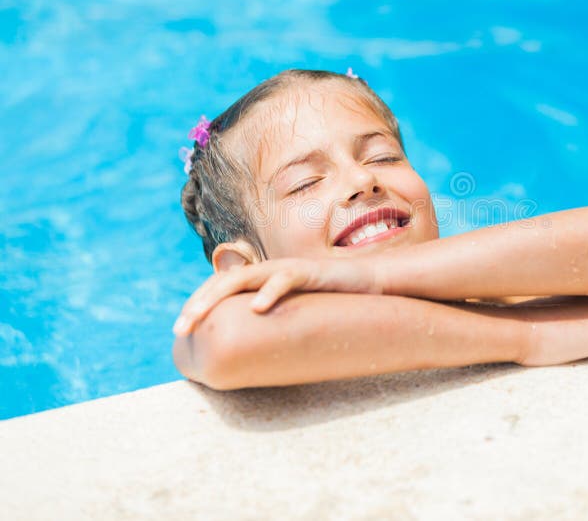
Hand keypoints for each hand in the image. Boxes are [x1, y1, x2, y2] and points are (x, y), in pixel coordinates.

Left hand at [173, 257, 379, 335]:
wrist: (369, 283)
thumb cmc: (331, 304)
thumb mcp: (294, 316)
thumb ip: (273, 327)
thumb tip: (253, 358)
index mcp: (264, 280)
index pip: (221, 286)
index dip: (198, 303)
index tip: (181, 331)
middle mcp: (270, 270)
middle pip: (224, 281)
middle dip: (198, 303)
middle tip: (180, 329)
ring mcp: (288, 268)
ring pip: (244, 277)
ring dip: (217, 296)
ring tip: (199, 316)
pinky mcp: (310, 272)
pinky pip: (285, 278)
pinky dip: (269, 290)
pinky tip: (256, 307)